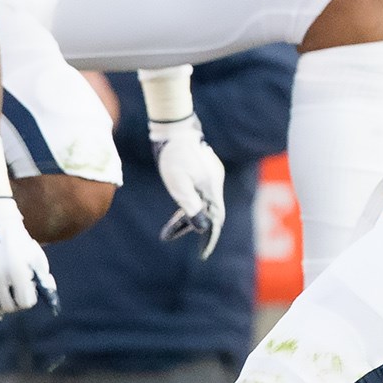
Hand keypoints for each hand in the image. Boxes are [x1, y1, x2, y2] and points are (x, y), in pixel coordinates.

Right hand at [0, 194, 57, 317]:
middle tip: (16, 296)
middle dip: (15, 304)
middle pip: (8, 307)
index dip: (29, 299)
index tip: (29, 293)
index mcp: (16, 269)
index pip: (25, 302)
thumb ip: (43, 278)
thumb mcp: (35, 256)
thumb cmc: (18, 240)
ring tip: (4, 300)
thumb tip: (46, 296)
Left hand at [149, 110, 226, 255]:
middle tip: (169, 236)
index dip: (209, 239)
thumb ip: (190, 206)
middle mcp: (214, 184)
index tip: (202, 254)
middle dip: (190, 228)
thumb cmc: (173, 156)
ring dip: (186, 217)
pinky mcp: (203, 171)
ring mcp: (210, 176)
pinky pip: (199, 194)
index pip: (215, 220)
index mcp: (211, 189)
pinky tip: (177, 208)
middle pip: (208, 213)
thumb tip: (203, 228)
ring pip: (202, 203)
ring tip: (166, 229)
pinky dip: (188, 204)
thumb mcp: (178, 184)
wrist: (173, 128)